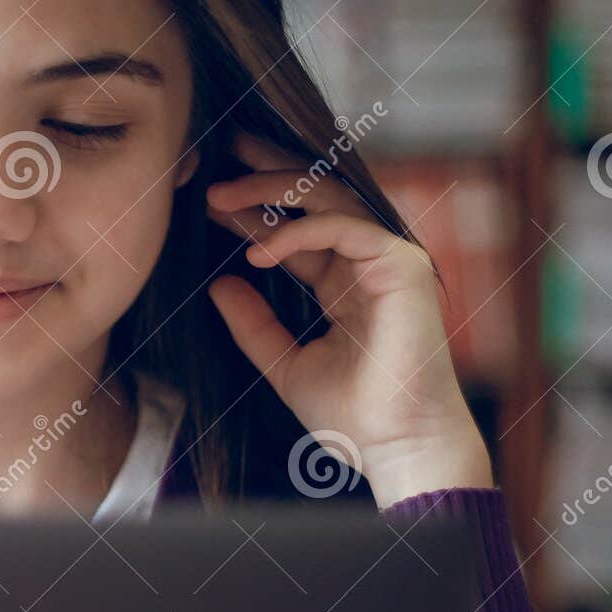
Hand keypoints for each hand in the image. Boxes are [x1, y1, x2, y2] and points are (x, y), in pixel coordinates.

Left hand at [202, 134, 492, 508]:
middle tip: (215, 163)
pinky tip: (257, 253)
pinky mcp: (402, 265)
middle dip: (263, 175)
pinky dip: (297, 233)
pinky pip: (343, 227)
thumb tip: (219, 284)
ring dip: (270, 189)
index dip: (253, 212)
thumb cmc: (353, 417)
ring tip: (220, 196)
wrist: (396, 447)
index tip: (208, 203)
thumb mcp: (285, 364)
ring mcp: (388, 260)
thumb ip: (254, 325)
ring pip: (329, 197)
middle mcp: (367, 264)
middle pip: (314, 198)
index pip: (295, 230)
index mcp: (344, 285)